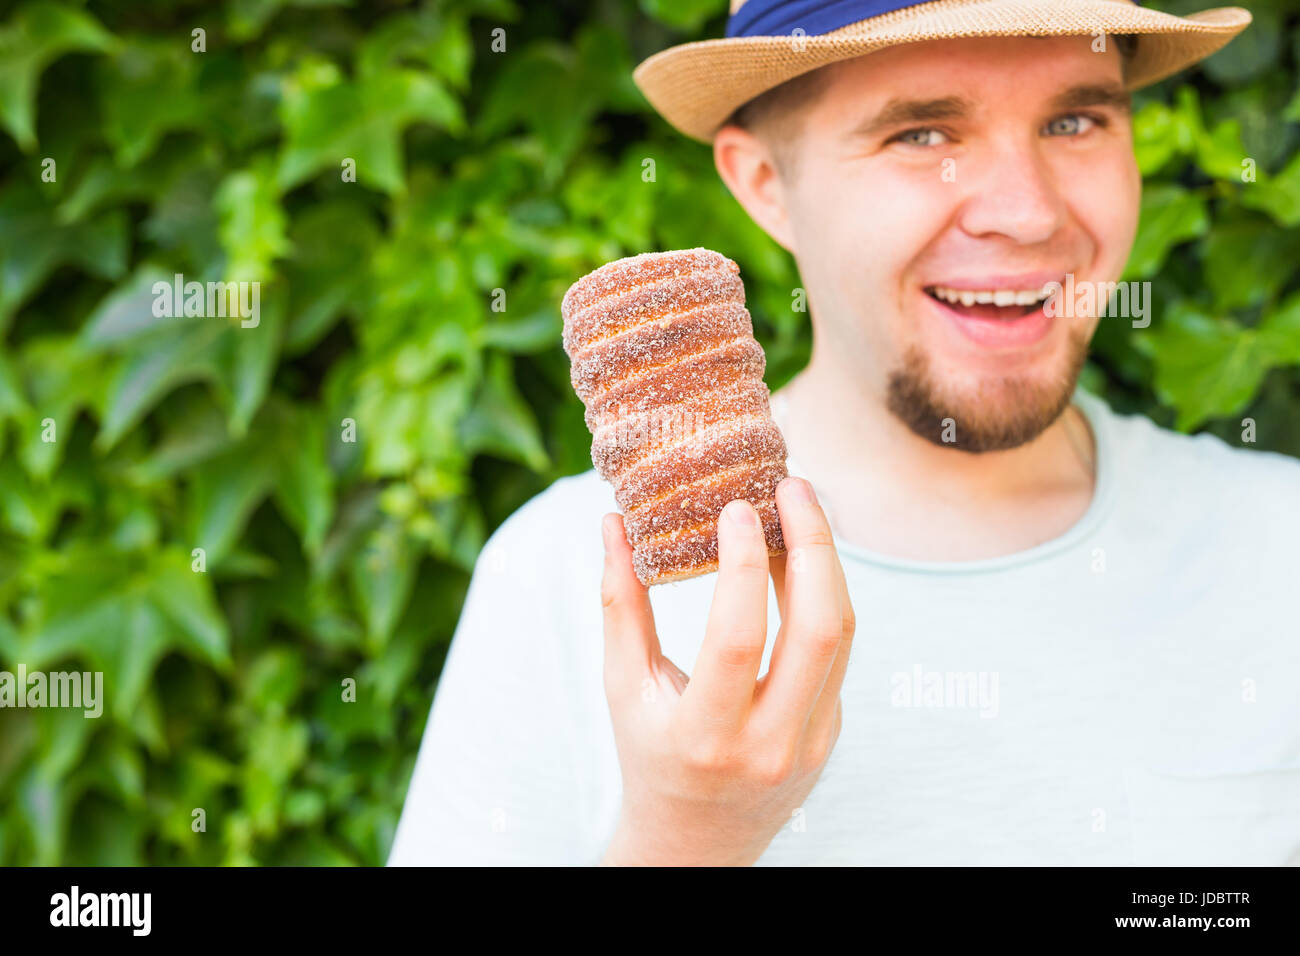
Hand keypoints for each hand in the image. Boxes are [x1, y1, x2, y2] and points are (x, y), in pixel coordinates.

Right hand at [598, 476, 855, 865]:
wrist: (697, 845)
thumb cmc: (649, 757)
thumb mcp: (623, 688)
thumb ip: (619, 605)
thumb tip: (613, 522)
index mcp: (706, 736)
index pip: (737, 638)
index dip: (743, 564)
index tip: (735, 507)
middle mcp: (770, 744)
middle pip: (819, 630)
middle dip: (815, 545)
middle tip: (793, 486)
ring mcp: (811, 743)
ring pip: (842, 635)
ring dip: (827, 562)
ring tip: (801, 508)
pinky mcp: (832, 734)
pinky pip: (838, 651)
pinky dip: (823, 595)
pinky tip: (800, 557)